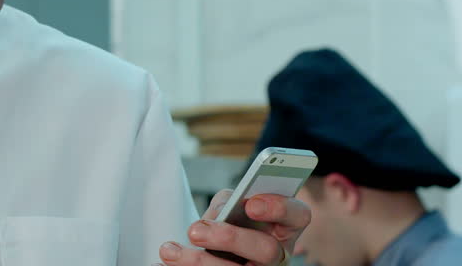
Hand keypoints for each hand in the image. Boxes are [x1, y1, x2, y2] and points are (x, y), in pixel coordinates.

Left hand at [155, 189, 311, 265]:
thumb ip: (230, 202)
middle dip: (230, 238)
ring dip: (199, 261)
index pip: (298, 215)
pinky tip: (164, 262)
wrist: (217, 246)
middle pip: (267, 250)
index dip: (279, 207)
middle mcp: (277, 253)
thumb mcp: (232, 204)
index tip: (250, 203)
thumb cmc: (230, 217)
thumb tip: (219, 215)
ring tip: (169, 251)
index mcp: (283, 227)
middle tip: (195, 230)